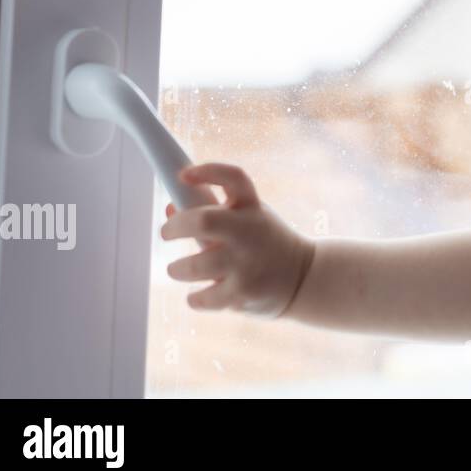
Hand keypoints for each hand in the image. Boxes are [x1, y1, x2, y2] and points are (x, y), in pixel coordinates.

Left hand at [161, 163, 314, 317]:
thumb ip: (212, 212)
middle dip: (175, 226)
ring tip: (177, 270)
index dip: (207, 172)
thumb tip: (170, 208)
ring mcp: (247, 264)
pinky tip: (198, 296)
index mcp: (252, 208)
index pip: (233, 178)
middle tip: (166, 233)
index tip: (183, 175)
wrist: (304, 278)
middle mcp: (250, 232)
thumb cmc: (265, 243)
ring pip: (194, 266)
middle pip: (204, 221)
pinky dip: (195, 299)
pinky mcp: (243, 292)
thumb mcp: (248, 219)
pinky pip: (203, 298)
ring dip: (177, 269)